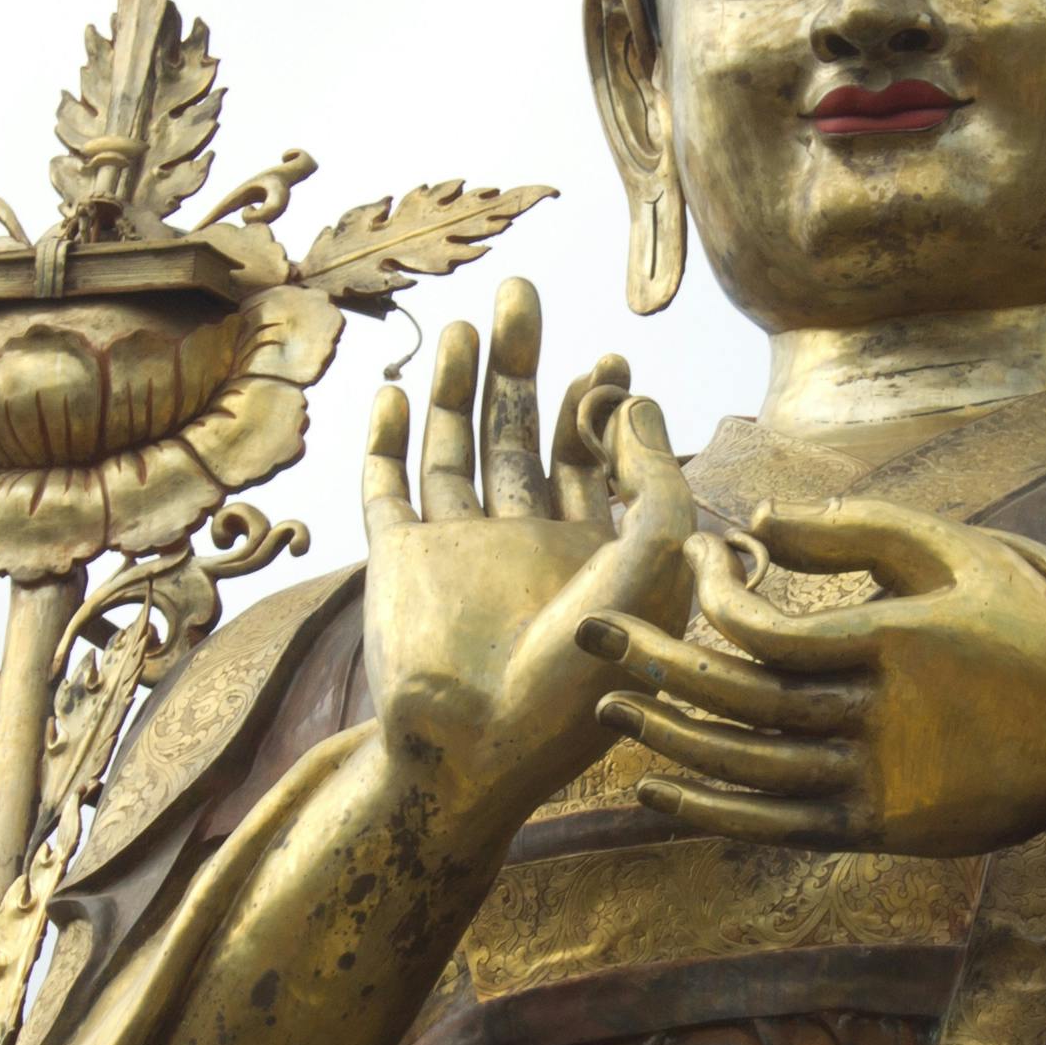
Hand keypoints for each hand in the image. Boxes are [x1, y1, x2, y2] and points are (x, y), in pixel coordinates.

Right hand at [361, 279, 693, 823]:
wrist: (477, 752)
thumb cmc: (578, 682)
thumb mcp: (650, 576)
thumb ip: (657, 485)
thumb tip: (635, 399)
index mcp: (590, 551)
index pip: (594, 456)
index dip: (600, 403)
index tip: (610, 361)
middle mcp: (524, 544)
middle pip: (521, 432)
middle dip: (524, 364)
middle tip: (523, 292)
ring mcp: (459, 551)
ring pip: (457, 447)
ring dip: (460, 386)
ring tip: (467, 327)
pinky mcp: (400, 562)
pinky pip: (388, 487)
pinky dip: (388, 438)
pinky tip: (398, 390)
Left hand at [583, 503, 1045, 870]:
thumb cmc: (1030, 638)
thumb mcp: (966, 556)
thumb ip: (867, 528)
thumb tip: (764, 520)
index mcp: (899, 643)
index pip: (770, 630)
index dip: (716, 595)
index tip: (697, 557)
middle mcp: (879, 720)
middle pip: (740, 697)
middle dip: (656, 659)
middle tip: (588, 629)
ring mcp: (876, 783)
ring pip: (746, 766)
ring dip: (668, 737)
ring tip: (608, 708)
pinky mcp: (876, 831)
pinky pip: (773, 826)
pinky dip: (709, 810)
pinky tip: (655, 790)